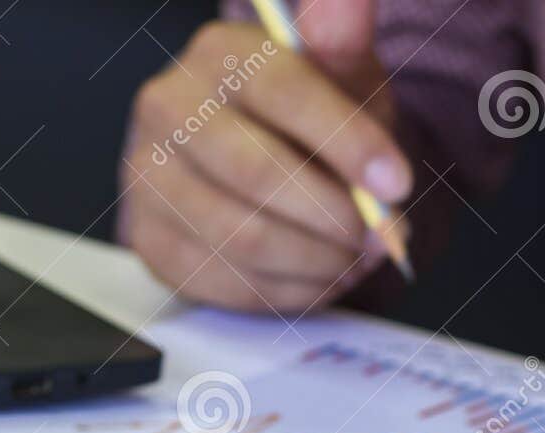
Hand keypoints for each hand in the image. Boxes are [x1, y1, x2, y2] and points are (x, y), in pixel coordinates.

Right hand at [117, 2, 409, 312]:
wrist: (247, 163)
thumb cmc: (299, 117)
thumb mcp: (333, 72)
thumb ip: (341, 41)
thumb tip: (352, 1)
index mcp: (218, 53)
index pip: (283, 93)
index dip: (347, 142)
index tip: (397, 184)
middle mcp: (167, 108)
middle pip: (256, 174)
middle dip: (332, 215)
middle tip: (378, 238)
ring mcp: (146, 178)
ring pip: (242, 237)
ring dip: (315, 260)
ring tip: (354, 259)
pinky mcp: (148, 241)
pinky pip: (225, 282)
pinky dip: (286, 291)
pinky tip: (318, 278)